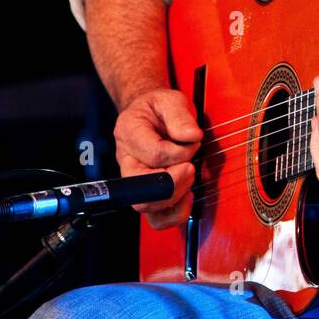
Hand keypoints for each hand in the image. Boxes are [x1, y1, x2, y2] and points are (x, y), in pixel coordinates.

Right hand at [113, 88, 202, 229]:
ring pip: (148, 209)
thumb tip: (191, 137)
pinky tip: (187, 195)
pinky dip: (176, 213)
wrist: (149, 114)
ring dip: (176, 197)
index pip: (153, 154)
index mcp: (129, 132)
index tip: (192, 142)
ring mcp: (134, 180)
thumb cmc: (158, 109)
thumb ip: (180, 116)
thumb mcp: (170, 100)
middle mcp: (126, 160)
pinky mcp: (146, 193)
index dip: (179, 153)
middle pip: (143, 191)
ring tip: (188, 176)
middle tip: (190, 166)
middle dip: (175, 182)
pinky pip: (157, 218)